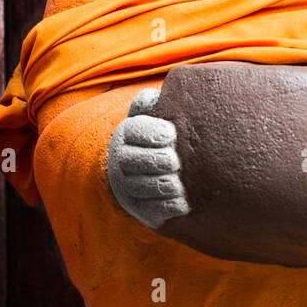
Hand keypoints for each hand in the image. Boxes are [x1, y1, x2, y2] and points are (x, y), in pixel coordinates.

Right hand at [107, 87, 189, 230]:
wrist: (163, 169)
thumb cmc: (168, 134)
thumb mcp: (161, 114)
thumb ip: (157, 104)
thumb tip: (155, 96)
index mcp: (128, 133)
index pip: (133, 130)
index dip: (149, 132)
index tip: (170, 134)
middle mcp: (123, 160)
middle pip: (132, 161)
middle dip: (154, 161)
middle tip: (174, 161)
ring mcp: (129, 186)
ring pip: (139, 187)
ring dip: (160, 186)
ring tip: (179, 184)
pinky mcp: (141, 209)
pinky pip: (150, 211)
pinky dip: (166, 208)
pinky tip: (183, 203)